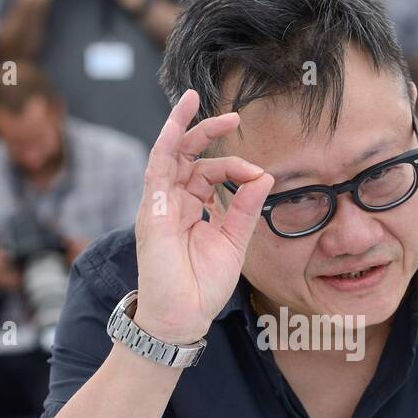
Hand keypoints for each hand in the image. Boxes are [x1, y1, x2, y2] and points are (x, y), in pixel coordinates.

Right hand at [131, 89, 272, 344]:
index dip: (235, 167)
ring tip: (194, 100)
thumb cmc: (203, 286)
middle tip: (233, 116)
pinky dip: (166, 141)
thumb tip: (265, 176)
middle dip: (207, 132)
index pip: (209, 173)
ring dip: (182, 126)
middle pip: (187, 156)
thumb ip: (246, 208)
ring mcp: (160, 205)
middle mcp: (174, 203)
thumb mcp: (234, 241)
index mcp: (193, 210)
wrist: (183, 316)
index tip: (258, 175)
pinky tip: (178, 121)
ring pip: (168, 154)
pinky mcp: (152, 209)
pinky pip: (156, 167)